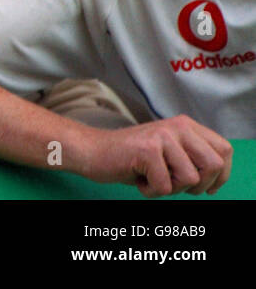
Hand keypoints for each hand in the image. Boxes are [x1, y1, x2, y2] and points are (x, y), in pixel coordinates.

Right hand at [77, 115, 231, 196]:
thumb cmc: (132, 158)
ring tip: (153, 178)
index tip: (205, 187)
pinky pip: (165, 187)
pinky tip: (138, 179)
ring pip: (190, 179)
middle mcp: (177, 126)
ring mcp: (162, 136)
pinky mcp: (147, 150)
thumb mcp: (169, 152)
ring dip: (171, 188)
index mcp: (185, 125)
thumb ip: (192, 155)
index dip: (220, 174)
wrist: (92, 151)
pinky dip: (151, 191)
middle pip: (213, 165)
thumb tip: (217, 177)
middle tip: (174, 183)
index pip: (224, 150)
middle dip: (198, 184)